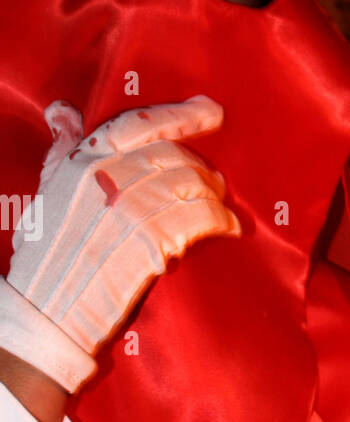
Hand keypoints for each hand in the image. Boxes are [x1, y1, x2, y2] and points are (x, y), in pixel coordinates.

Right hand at [3, 96, 237, 385]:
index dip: (181, 115)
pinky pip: (202, 217)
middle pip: (172, 155)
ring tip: (221, 205)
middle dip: (200, 168)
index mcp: (81, 162)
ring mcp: (130, 208)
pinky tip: (230, 228)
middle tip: (215, 181)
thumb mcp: (48, 192)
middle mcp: (107, 178)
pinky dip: (223, 221)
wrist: (47, 311)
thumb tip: (63, 111)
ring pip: (191, 183)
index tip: (211, 111)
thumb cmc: (48, 255)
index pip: (137, 124)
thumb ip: (63, 149)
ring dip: (214, 194)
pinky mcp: (151, 241)